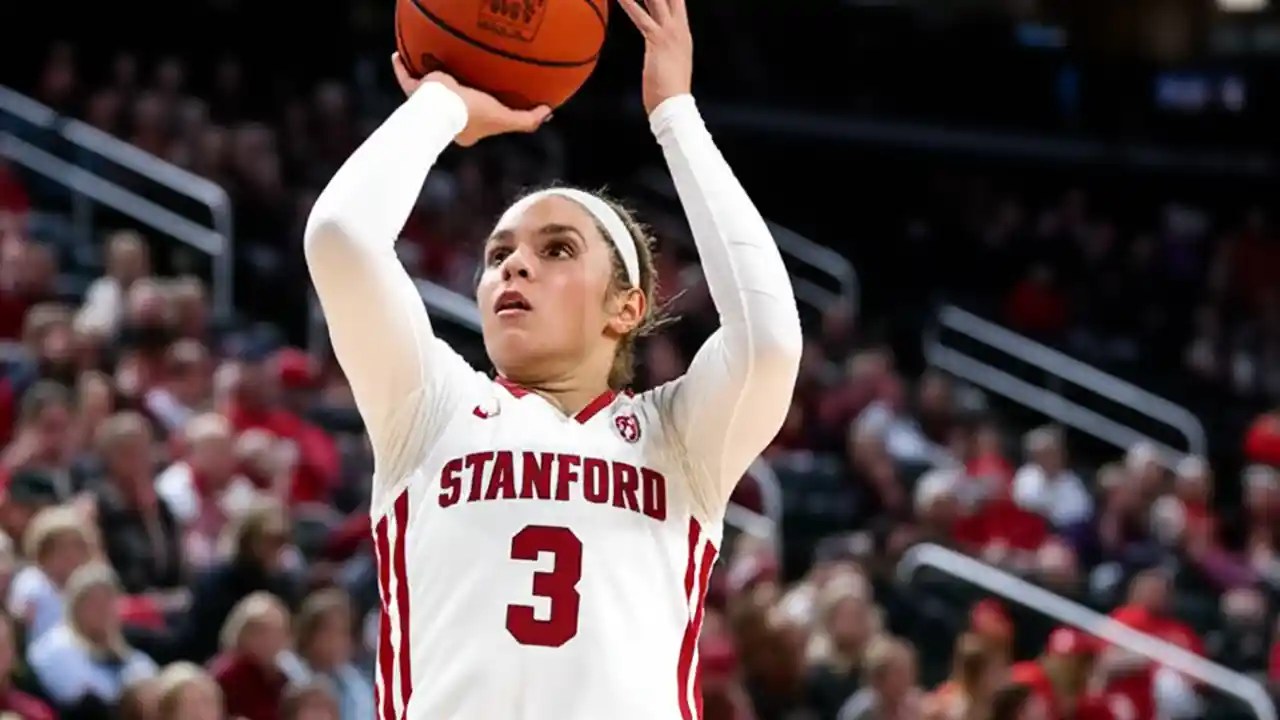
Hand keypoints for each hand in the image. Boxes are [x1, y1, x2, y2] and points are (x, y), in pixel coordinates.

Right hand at [392, 53, 549, 146]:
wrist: (445, 108)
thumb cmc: (475, 114)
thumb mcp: (505, 118)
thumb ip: (527, 120)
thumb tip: (548, 112)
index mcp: (467, 126)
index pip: (476, 119)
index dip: (482, 112)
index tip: (487, 103)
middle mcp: (447, 117)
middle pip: (452, 104)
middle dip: (455, 96)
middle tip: (459, 84)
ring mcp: (430, 105)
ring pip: (428, 92)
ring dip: (428, 81)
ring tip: (431, 66)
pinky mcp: (416, 92)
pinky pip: (406, 78)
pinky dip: (401, 68)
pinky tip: (398, 55)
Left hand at [617, 0, 692, 114]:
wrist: (675, 107)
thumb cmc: (669, 94)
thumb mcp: (667, 66)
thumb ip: (661, 53)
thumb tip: (656, 52)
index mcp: (682, 33)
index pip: (676, 1)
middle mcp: (679, 29)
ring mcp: (670, 34)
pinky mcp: (657, 42)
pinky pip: (641, 17)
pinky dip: (630, 4)